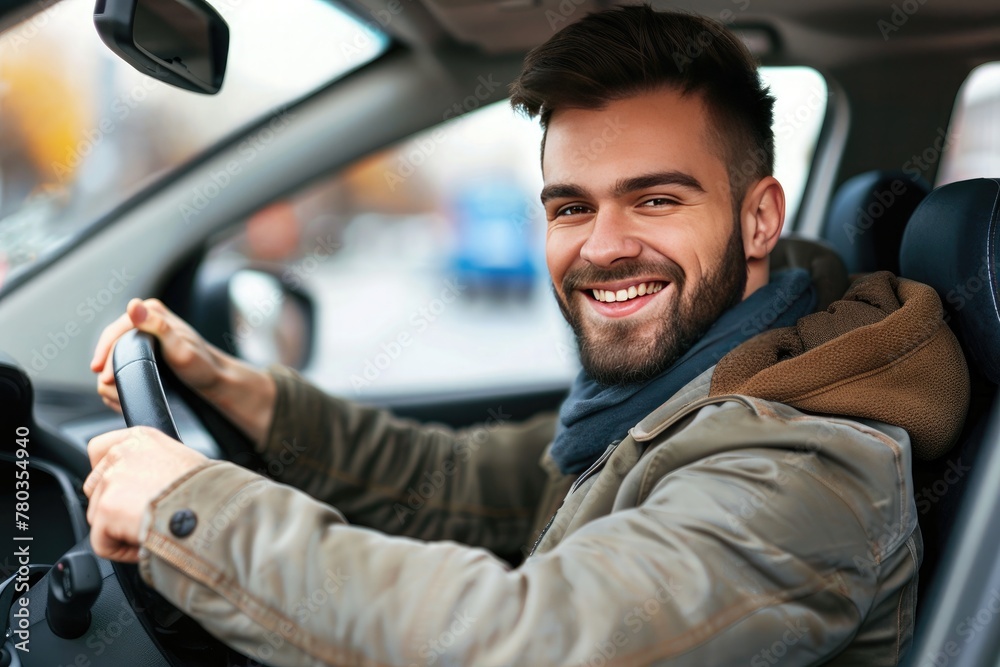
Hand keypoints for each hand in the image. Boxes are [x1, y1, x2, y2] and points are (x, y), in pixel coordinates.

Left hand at [83, 426, 208, 561]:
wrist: (212, 508)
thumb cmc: (208, 489)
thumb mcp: (182, 461)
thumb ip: (154, 466)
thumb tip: (146, 485)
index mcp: (140, 438)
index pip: (99, 449)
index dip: (108, 473)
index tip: (122, 488)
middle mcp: (121, 454)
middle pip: (95, 487)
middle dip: (113, 504)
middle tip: (142, 515)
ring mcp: (111, 481)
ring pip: (97, 516)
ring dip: (118, 529)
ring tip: (150, 530)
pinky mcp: (105, 510)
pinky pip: (101, 542)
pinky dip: (121, 551)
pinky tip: (144, 544)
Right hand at [91, 298, 227, 412]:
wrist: (214, 377)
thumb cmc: (201, 364)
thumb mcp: (180, 347)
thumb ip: (158, 326)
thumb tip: (133, 305)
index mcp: (152, 311)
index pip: (116, 330)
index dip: (105, 351)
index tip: (100, 372)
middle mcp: (146, 318)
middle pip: (112, 343)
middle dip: (108, 365)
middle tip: (106, 385)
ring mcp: (144, 334)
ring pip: (114, 353)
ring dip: (112, 373)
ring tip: (113, 392)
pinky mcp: (144, 348)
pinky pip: (122, 360)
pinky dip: (119, 376)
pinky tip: (120, 390)